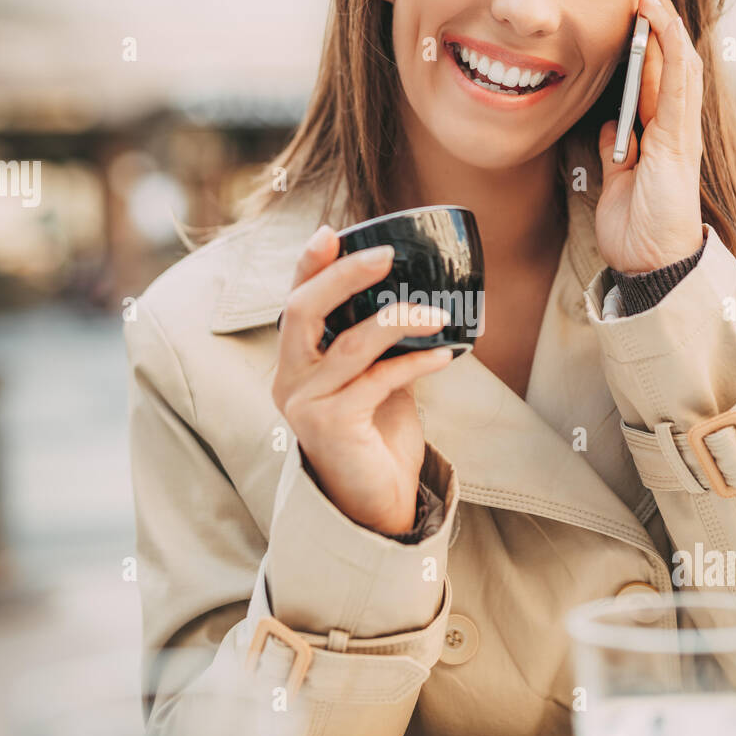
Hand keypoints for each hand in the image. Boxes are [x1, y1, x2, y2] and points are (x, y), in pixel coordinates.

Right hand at [272, 225, 452, 537]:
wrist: (373, 504)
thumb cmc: (374, 436)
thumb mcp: (372, 378)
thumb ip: (375, 342)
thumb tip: (416, 295)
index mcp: (294, 361)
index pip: (295, 300)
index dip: (309, 264)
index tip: (330, 232)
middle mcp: (289, 379)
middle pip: (303, 310)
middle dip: (344, 275)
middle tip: (386, 255)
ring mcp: (305, 404)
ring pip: (349, 344)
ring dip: (398, 320)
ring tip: (438, 311)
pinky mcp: (331, 426)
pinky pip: (378, 380)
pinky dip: (416, 362)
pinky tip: (446, 353)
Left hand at [594, 0, 703, 274]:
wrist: (649, 262)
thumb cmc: (636, 229)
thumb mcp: (617, 183)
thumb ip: (618, 154)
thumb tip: (611, 132)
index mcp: (662, 137)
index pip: (659, 79)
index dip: (650, 46)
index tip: (635, 16)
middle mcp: (676, 129)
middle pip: (673, 65)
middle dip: (660, 25)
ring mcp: (681, 132)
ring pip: (681, 66)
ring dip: (667, 27)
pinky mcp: (679, 139)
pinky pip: (679, 85)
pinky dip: (672, 50)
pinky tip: (664, 25)